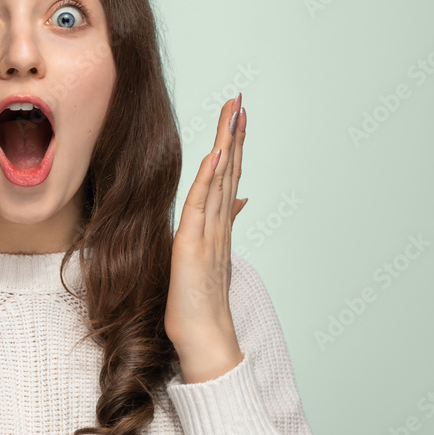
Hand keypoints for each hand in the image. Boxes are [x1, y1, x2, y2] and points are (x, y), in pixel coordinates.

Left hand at [165, 93, 248, 382]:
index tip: (237, 114)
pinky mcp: (193, 243)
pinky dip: (210, 178)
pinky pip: (203, 205)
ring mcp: (209, 232)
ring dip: (226, 145)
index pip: (228, 175)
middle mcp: (219, 222)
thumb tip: (240, 198)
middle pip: (229, 169)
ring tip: (233, 114)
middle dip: (233, 133)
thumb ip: (223, 223)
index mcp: (219, 224)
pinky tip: (216, 155)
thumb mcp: (208, 253)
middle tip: (239, 100)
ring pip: (220, 180)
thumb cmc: (199, 299)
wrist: (203, 335)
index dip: (233, 143)